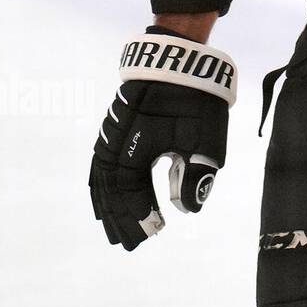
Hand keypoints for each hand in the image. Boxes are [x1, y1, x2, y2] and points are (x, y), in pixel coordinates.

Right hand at [88, 27, 234, 249]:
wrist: (180, 62)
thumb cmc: (196, 102)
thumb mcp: (206, 140)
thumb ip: (198, 176)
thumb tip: (190, 209)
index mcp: (135, 153)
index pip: (132, 196)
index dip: (141, 216)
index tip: (153, 234)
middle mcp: (116, 147)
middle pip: (113, 193)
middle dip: (121, 219)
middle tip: (129, 244)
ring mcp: (111, 136)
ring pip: (102, 179)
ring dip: (107, 204)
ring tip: (111, 227)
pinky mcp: (115, 127)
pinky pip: (100, 161)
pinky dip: (100, 182)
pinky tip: (103, 193)